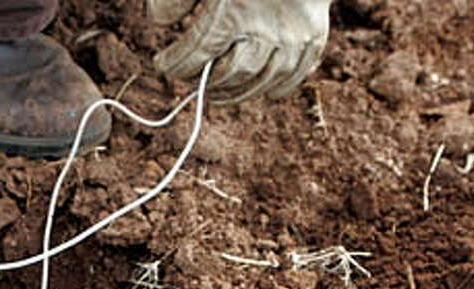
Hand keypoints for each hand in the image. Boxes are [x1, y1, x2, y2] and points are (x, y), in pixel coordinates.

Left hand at [148, 0, 330, 103]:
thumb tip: (158, 22)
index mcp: (235, 12)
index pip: (197, 53)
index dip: (176, 64)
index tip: (163, 64)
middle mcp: (267, 30)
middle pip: (231, 73)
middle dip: (208, 82)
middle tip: (193, 82)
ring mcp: (294, 37)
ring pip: (262, 81)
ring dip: (237, 92)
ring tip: (219, 91)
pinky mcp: (315, 36)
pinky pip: (296, 75)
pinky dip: (278, 88)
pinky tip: (263, 92)